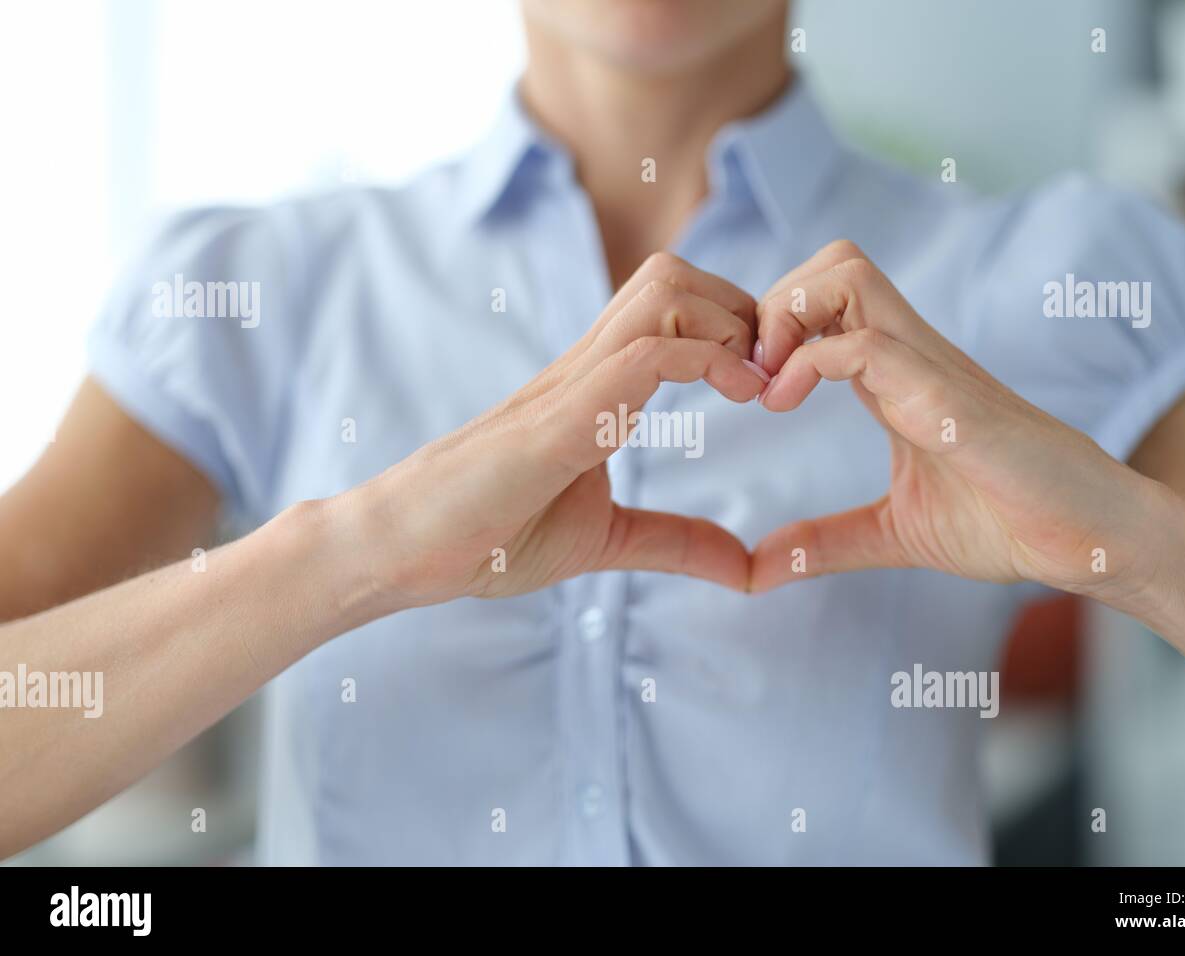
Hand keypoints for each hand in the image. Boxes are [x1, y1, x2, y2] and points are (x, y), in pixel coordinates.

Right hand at [338, 252, 768, 609]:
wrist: (400, 550)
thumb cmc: (485, 536)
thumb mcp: (603, 541)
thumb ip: (673, 543)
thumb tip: (745, 568)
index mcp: (596, 387)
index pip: (672, 306)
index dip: (736, 327)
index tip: (772, 385)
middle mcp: (585, 368)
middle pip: (674, 275)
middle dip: (742, 309)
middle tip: (773, 376)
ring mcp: (570, 385)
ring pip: (663, 293)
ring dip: (728, 325)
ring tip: (756, 387)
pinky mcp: (558, 419)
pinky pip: (642, 356)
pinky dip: (705, 361)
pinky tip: (736, 398)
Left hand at [748, 240, 1173, 609]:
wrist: (1092, 542)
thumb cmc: (1009, 522)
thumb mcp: (894, 531)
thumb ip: (827, 542)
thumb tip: (756, 571)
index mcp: (897, 375)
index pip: (827, 299)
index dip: (772, 326)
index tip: (745, 388)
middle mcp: (912, 354)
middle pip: (834, 262)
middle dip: (773, 304)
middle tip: (750, 376)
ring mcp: (931, 368)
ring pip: (847, 276)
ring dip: (786, 317)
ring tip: (767, 388)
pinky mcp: (948, 399)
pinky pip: (866, 343)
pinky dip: (809, 362)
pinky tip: (784, 406)